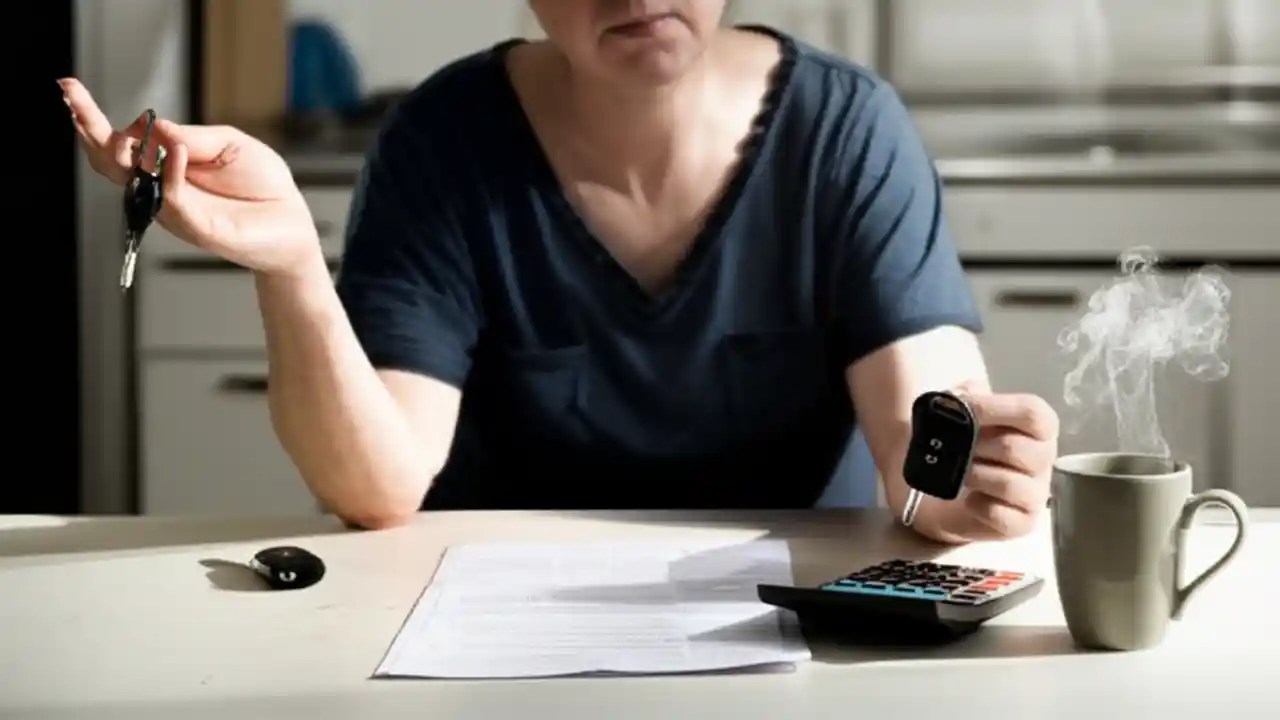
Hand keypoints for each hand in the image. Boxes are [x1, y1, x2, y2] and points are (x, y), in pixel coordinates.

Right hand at [60, 77, 321, 276]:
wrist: (291, 224)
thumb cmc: (261, 184)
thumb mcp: (229, 144)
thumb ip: (191, 135)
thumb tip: (152, 128)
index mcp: (165, 162)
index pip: (120, 139)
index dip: (91, 116)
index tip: (69, 87)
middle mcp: (160, 186)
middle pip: (111, 160)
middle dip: (89, 129)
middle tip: (71, 100)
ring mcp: (173, 208)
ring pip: (132, 181)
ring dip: (122, 151)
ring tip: (122, 134)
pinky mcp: (195, 225)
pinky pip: (171, 197)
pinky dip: (170, 170)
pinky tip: (176, 152)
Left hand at [955, 389, 1058, 538]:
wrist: (944, 491)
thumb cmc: (962, 444)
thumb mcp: (961, 410)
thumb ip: (965, 394)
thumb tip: (963, 396)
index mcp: (1037, 427)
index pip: (1034, 413)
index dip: (996, 408)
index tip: (966, 407)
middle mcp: (1044, 459)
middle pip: (1018, 449)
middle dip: (978, 446)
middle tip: (959, 448)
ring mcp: (1036, 494)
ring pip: (1009, 483)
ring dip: (974, 475)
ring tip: (961, 473)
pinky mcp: (1022, 523)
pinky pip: (1000, 514)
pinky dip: (977, 505)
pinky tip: (968, 499)